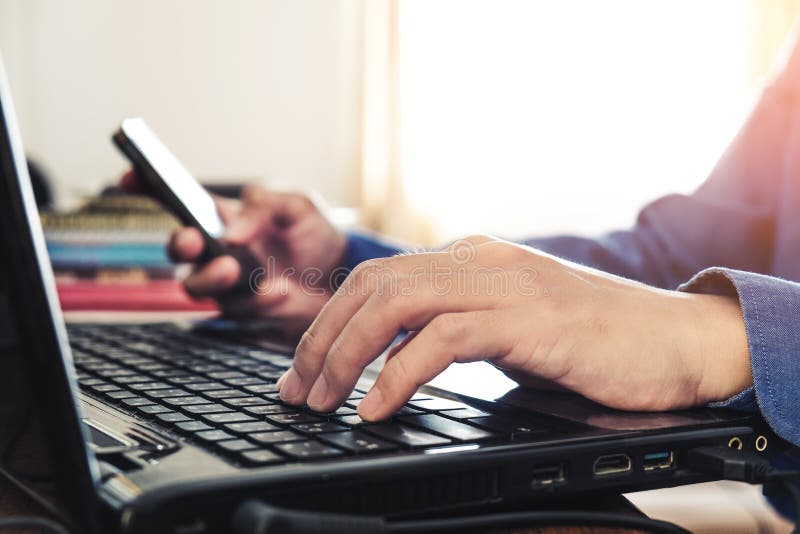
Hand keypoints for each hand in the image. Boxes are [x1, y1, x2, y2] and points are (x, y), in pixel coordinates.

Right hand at [121, 172, 346, 330]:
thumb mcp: (297, 205)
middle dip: (179, 243)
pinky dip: (259, 298)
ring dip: (210, 277)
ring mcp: (228, 283)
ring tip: (233, 267)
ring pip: (196, 286)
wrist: (344, 273)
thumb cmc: (314, 232)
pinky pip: (238, 308)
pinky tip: (280, 289)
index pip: (177, 199)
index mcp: (223, 215)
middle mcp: (216, 249)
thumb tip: (233, 230)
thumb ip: (265, 206)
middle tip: (194, 238)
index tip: (128, 180)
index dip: (147, 187)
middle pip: (177, 249)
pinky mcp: (246, 310)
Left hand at [278, 235, 752, 420]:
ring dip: (346, 355)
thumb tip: (392, 360)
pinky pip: (441, 339)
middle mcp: (479, 260)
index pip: (376, 277)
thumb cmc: (591, 340)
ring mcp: (503, 283)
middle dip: (322, 338)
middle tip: (298, 389)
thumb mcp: (506, 329)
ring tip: (323, 400)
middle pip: (371, 284)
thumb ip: (452, 331)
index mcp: (470, 258)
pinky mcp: (527, 318)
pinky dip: (397, 375)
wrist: (674, 340)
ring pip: (395, 303)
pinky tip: (378, 408)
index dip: (329, 321)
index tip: (303, 366)